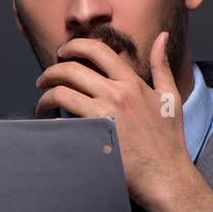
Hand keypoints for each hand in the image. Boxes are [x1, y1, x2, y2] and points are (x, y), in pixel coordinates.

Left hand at [34, 31, 212, 211]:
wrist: (165, 174)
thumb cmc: (168, 139)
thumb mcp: (170, 97)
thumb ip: (162, 65)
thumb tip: (161, 37)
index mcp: (132, 83)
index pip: (97, 50)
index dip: (74, 46)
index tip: (62, 53)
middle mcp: (117, 94)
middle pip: (72, 69)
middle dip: (51, 71)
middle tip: (43, 80)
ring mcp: (104, 114)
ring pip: (62, 93)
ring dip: (45, 96)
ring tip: (42, 104)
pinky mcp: (93, 134)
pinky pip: (64, 119)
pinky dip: (52, 117)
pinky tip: (51, 122)